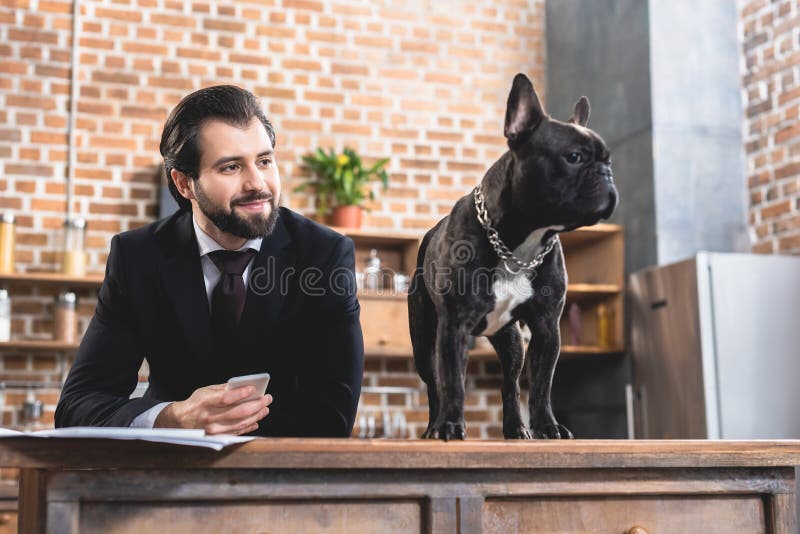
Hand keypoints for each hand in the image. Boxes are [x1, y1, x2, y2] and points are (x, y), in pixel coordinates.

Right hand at [155, 384, 271, 434]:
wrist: (180, 422)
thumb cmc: (196, 403)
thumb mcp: (205, 391)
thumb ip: (223, 389)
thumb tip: (243, 386)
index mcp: (205, 402)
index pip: (226, 398)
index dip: (241, 393)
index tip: (254, 389)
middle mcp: (209, 418)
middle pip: (238, 412)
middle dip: (256, 405)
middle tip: (267, 399)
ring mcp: (213, 430)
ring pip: (240, 424)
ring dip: (256, 416)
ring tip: (265, 409)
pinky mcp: (217, 438)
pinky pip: (237, 433)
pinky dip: (249, 427)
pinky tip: (256, 421)